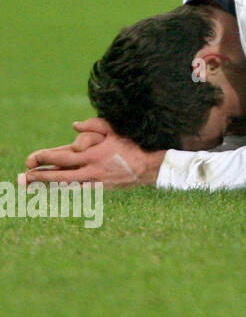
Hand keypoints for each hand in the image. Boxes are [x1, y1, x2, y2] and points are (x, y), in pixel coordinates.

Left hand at [25, 119, 165, 187]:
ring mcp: (96, 182)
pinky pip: (78, 191)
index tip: (32, 159)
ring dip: (48, 186)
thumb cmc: (133, 145)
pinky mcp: (101, 189)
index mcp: (94, 155)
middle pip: (60, 176)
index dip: (46, 158)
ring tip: (32, 186)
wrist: (150, 167)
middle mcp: (92, 170)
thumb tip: (74, 126)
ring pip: (66, 186)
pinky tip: (54, 189)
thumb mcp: (115, 130)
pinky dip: (64, 190)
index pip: (63, 157)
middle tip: (24, 177)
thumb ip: (94, 126)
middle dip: (40, 176)